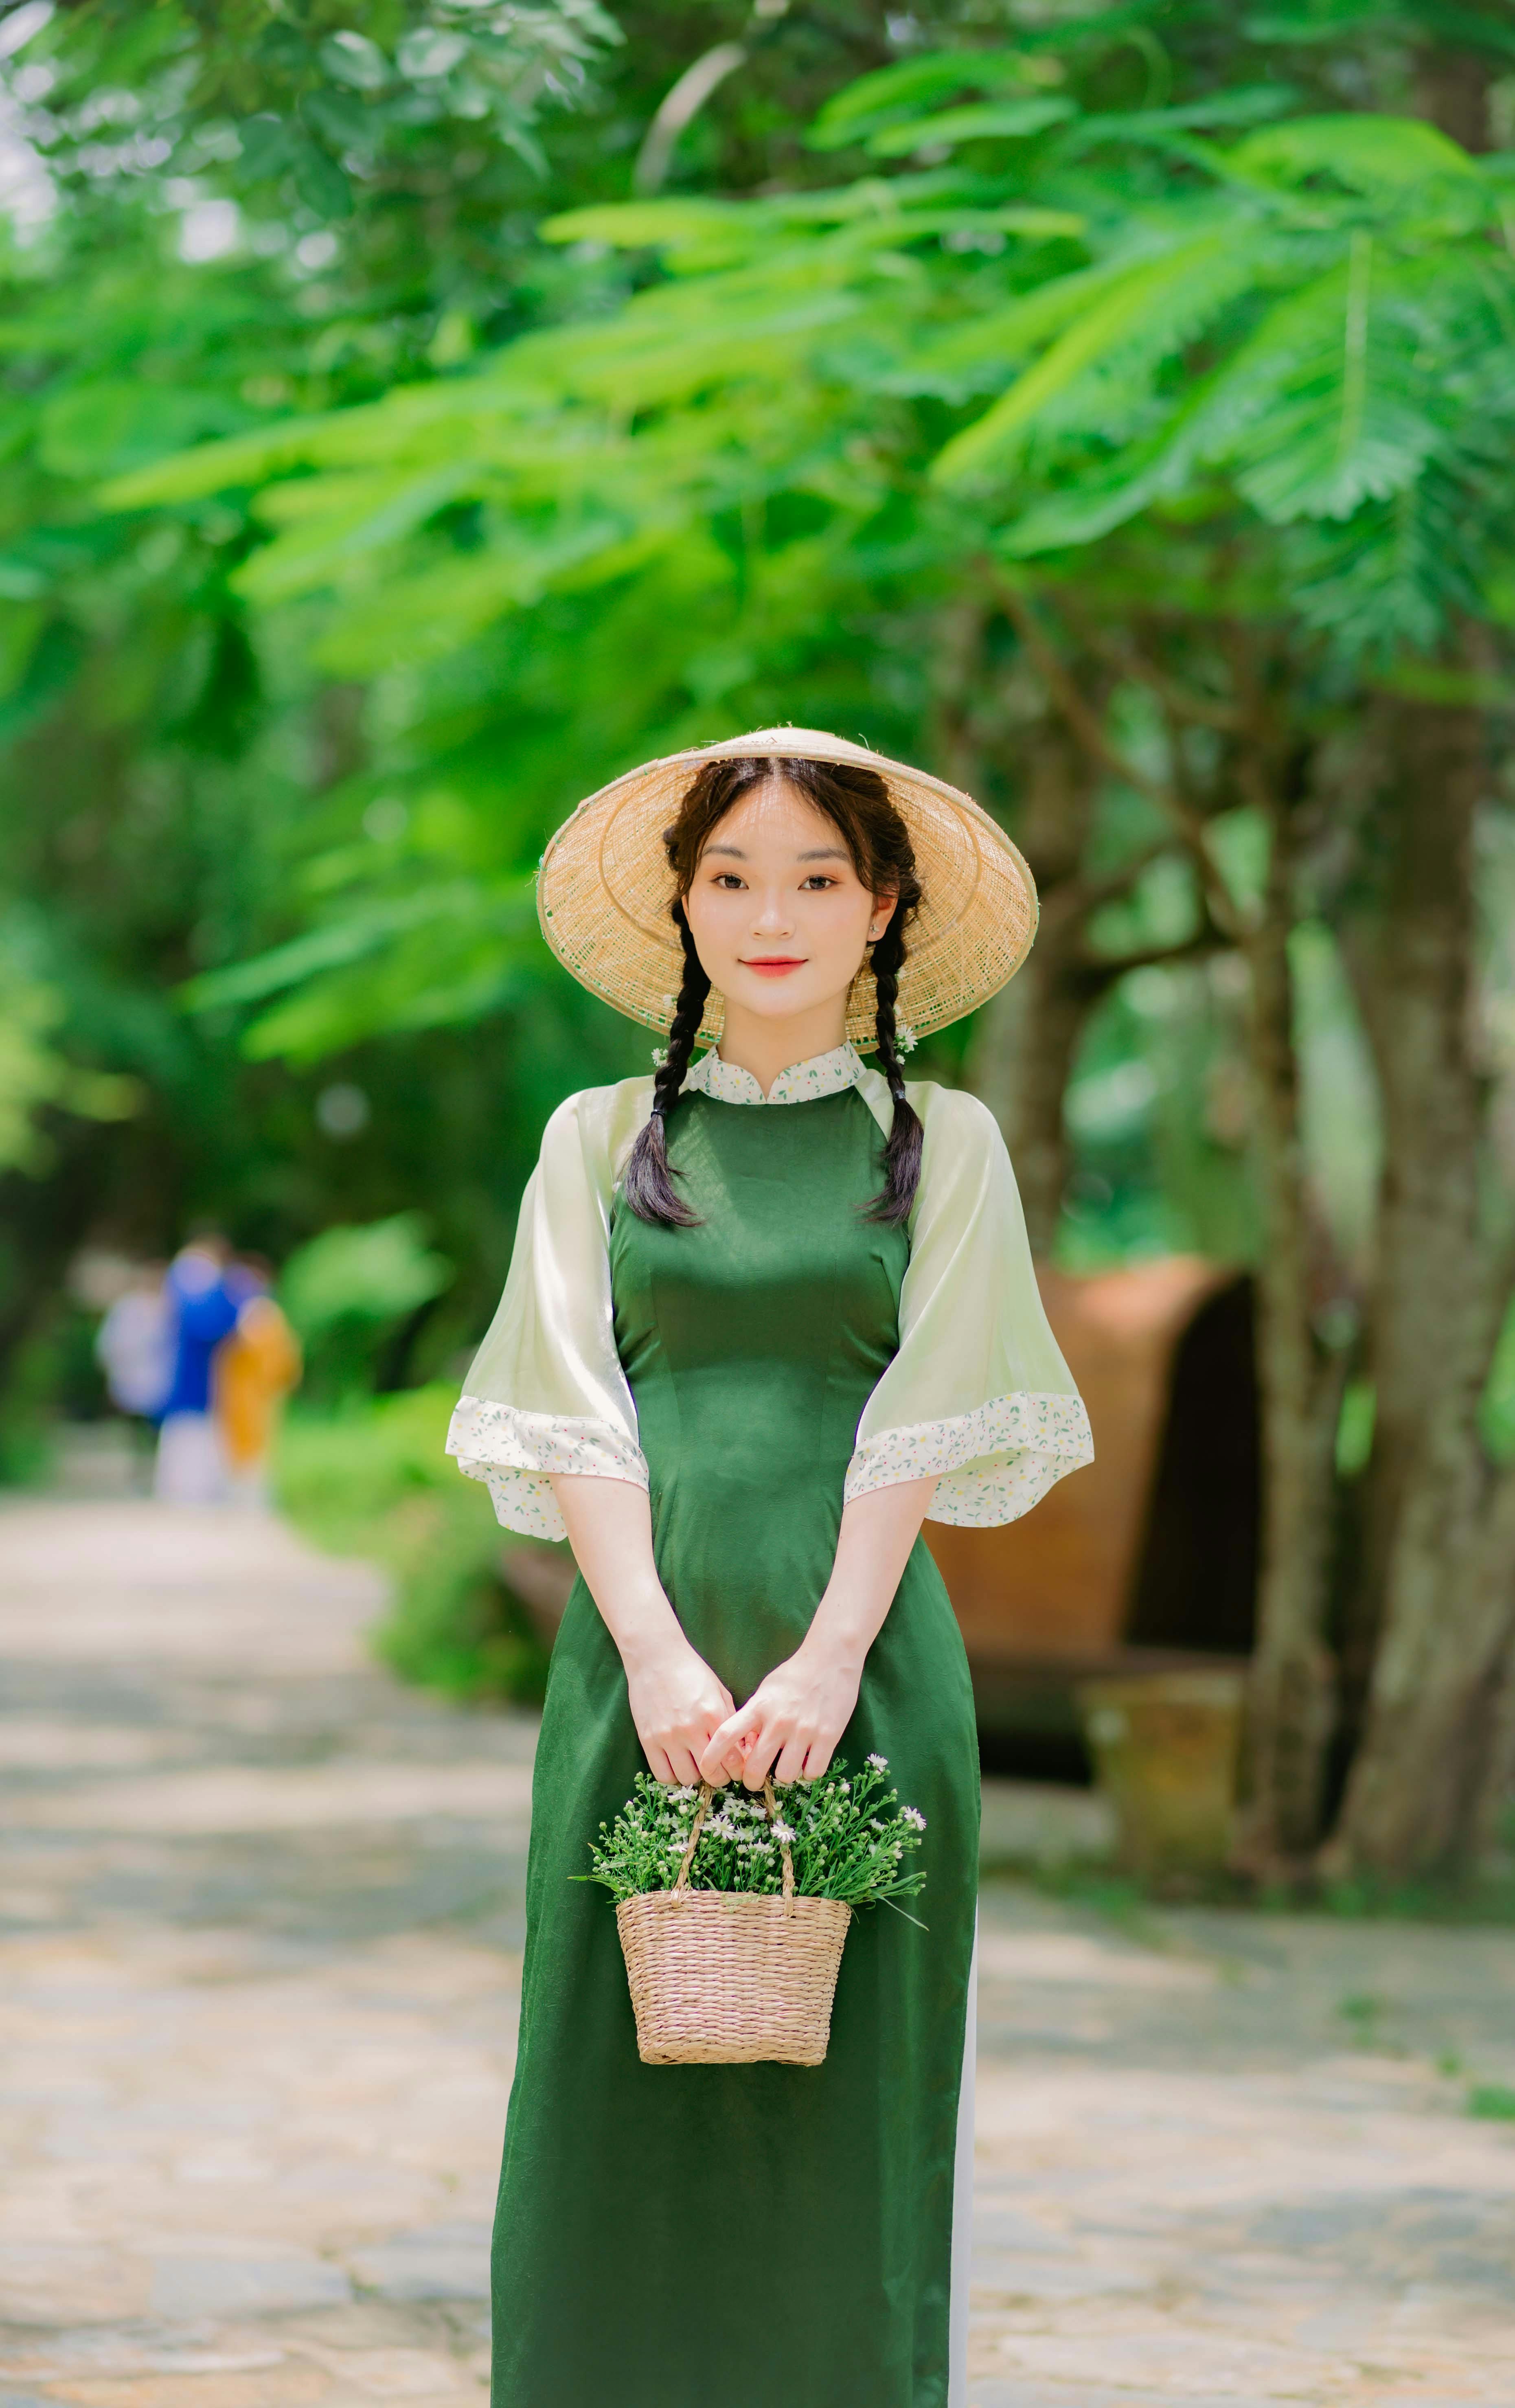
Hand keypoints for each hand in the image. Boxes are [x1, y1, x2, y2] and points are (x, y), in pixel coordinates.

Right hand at [625, 1638, 734, 1785]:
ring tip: (695, 1766)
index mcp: (713, 1715)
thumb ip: (731, 1721)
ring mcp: (667, 1735)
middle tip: (717, 1771)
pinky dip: (672, 1776)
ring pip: (687, 1778)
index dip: (737, 1771)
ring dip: (695, 1778)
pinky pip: (662, 1774)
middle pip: (711, 1775)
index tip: (735, 1769)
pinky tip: (677, 1765)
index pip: (732, 1760)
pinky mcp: (648, 1739)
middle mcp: (691, 1728)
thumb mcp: (720, 1692)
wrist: (656, 1656)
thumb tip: (744, 1750)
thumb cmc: (692, 1672)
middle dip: (719, 1777)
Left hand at [698, 1639, 861, 1789]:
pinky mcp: (828, 1736)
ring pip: (785, 1775)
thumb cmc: (794, 1674)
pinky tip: (808, 1761)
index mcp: (759, 1707)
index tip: (706, 1769)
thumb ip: (752, 1716)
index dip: (711, 1757)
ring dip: (785, 1776)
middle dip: (752, 1781)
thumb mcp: (765, 1691)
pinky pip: (813, 1772)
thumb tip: (741, 1745)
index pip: (726, 1736)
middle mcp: (779, 1721)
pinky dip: (809, 1772)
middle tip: (755, 1779)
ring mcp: (804, 1730)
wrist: (831, 1658)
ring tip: (788, 1764)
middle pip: (755, 1768)